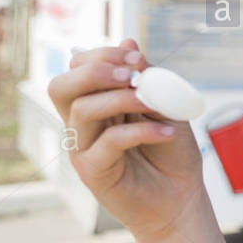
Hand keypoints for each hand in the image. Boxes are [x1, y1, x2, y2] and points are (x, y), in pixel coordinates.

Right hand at [46, 39, 207, 239]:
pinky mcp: (94, 172)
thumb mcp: (166, 108)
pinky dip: (141, 131)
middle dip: (96, 71)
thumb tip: (129, 42)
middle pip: (61, 86)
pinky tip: (168, 133)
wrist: (181, 199)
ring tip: (156, 103)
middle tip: (133, 74)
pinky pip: (108, 141)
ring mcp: (84, 148)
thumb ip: (148, 79)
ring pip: (83, 110)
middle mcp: (83, 125)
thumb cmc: (172, 154)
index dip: (102, 56)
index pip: (77, 69)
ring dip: (123, 98)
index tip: (138, 58)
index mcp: (96, 104)